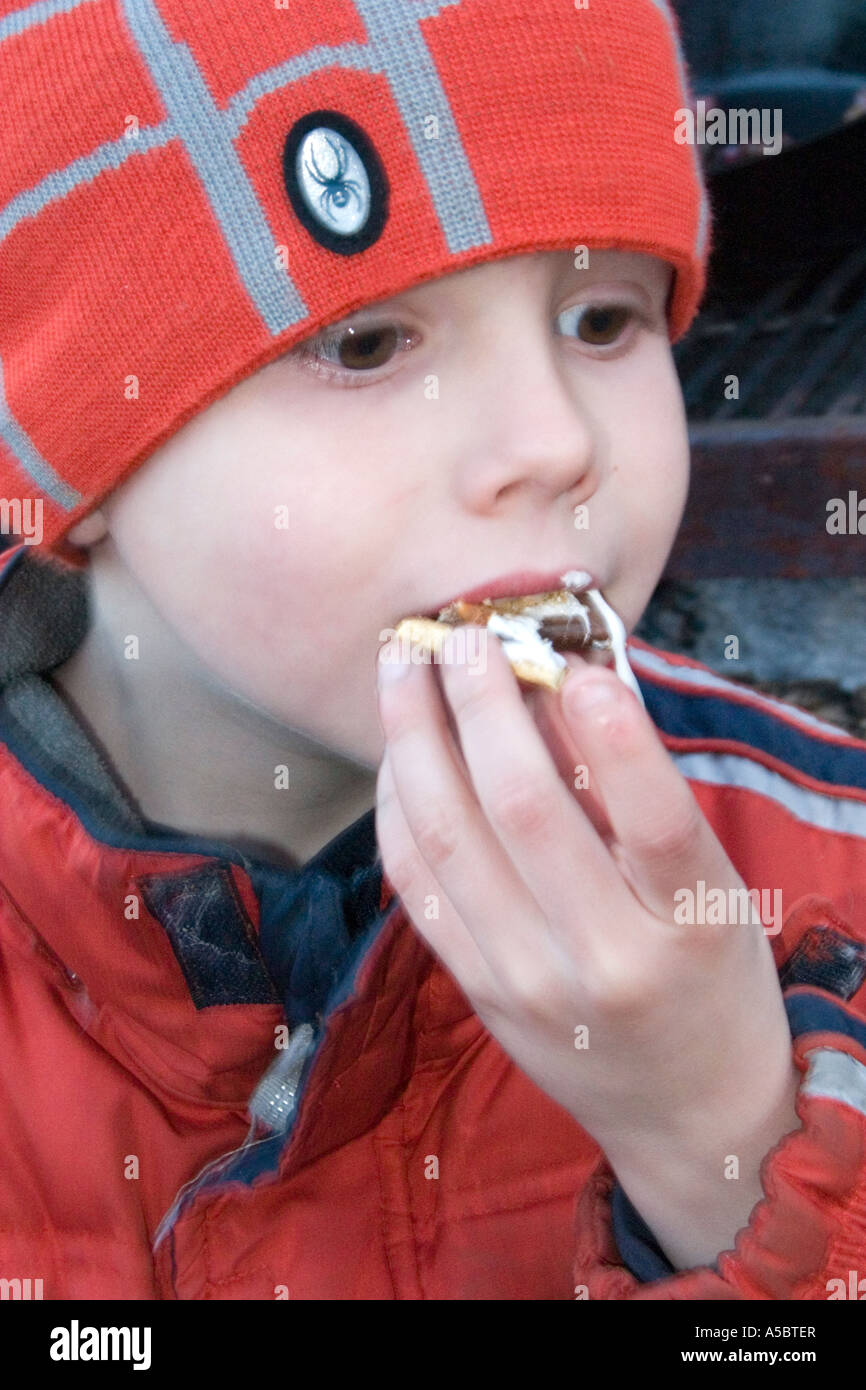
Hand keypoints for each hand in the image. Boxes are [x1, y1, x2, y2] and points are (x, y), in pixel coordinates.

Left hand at [374, 626, 797, 1233]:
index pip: (657, 823)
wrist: (687, 1112)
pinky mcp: (478, 991)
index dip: (614, 736)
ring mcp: (530, 983)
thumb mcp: (713, 890)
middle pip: (526, 812)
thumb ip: (645, 800)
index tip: (575, 664)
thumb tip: (563, 687)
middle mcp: (608, 960)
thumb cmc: (710, 976)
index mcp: (693, 927)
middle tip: (460, 635)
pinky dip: (397, 806)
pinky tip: (398, 751)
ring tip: (403, 666)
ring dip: (415, 738)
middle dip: (481, 706)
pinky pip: (418, 883)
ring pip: (449, 839)